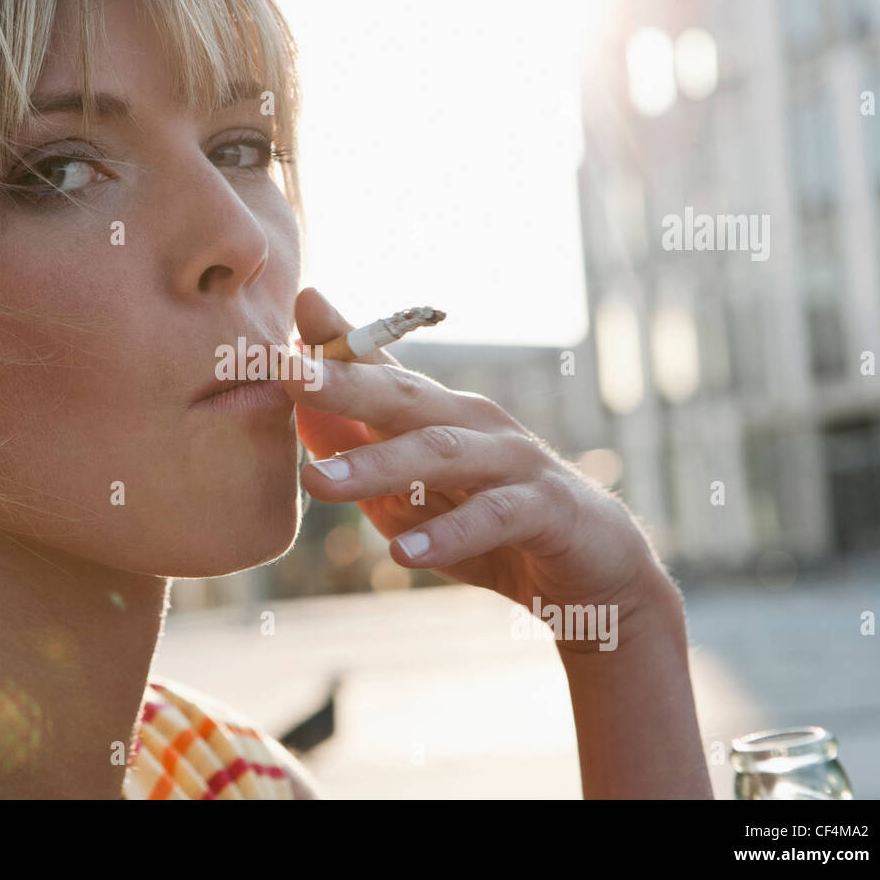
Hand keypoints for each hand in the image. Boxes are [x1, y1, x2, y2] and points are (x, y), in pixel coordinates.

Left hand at [283, 288, 676, 642]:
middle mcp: (475, 423)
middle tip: (286, 373)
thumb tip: (297, 415)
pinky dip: (448, 535)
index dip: (340, 339)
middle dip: (345, 382)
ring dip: (377, 465)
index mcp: (440, 414)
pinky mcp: (546, 509)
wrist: (593, 574)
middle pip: (404, 396)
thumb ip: (361, 453)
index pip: (383, 369)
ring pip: (440, 453)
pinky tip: (404, 554)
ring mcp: (513, 461)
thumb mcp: (412, 494)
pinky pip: (493, 518)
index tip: (296, 304)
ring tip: (317, 481)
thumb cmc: (489, 526)